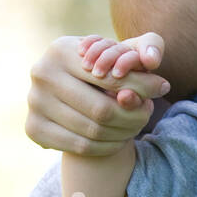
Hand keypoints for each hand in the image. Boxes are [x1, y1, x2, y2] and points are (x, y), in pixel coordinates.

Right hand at [26, 33, 169, 156]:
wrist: (69, 87)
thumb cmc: (102, 66)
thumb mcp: (121, 52)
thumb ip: (145, 53)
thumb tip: (159, 78)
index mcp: (61, 49)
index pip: (111, 76)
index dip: (142, 86)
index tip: (163, 88)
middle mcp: (41, 73)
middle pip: (102, 110)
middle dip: (133, 116)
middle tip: (148, 114)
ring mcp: (34, 102)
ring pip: (93, 131)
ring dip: (123, 133)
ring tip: (137, 124)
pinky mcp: (33, 128)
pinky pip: (80, 146)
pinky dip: (106, 146)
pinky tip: (118, 138)